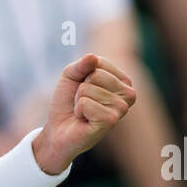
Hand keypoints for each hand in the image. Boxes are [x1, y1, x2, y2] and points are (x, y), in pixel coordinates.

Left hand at [33, 52, 135, 174]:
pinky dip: (79, 110)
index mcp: (122, 80)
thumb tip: (92, 57)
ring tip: (83, 112)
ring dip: (79, 100)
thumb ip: (81, 64)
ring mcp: (122, 108)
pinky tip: (84, 120)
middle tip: (82, 102)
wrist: (58, 130)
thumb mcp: (71, 76)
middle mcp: (128, 94)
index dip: (82, 74)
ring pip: (89, 89)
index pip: (99, 62)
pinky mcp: (111, 121)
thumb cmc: (68, 103)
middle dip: (80, 88)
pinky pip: (86, 103)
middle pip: (95, 75)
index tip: (83, 88)